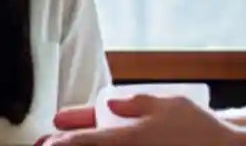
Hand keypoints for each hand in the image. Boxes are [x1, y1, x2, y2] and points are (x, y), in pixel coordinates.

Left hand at [40, 94, 245, 145]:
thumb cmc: (200, 128)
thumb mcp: (167, 104)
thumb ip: (136, 104)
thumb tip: (111, 105)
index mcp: (128, 138)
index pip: (83, 142)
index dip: (60, 142)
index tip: (45, 142)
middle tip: (47, 145)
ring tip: (64, 145)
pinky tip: (110, 144)